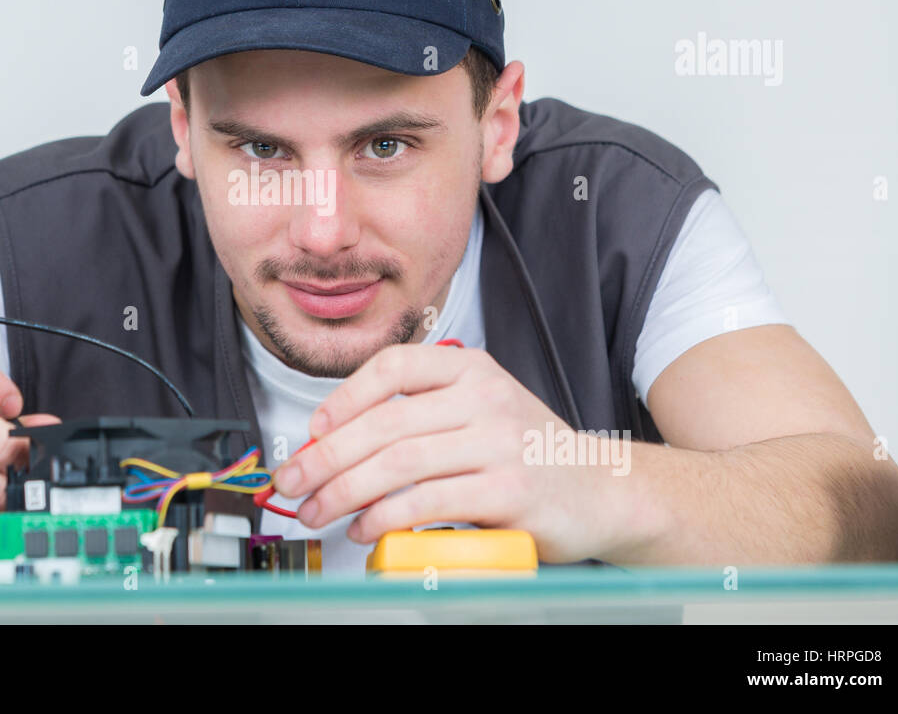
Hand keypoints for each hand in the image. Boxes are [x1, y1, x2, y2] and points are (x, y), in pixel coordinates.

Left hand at [269, 343, 626, 562]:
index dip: (344, 398)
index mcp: (471, 370)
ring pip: (398, 464)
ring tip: (317, 511)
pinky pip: (427, 503)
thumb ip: (422, 414)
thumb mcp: (481, 410)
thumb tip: (336, 439)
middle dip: (326, 456)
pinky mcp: (507, 494)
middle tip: (293, 482)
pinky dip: (384, 518)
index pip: (392, 367)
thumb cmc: (528, 453)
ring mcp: (499, 445)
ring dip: (344, 491)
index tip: (313, 430)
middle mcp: (485, 399)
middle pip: (384, 424)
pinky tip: (364, 528)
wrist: (604, 491)